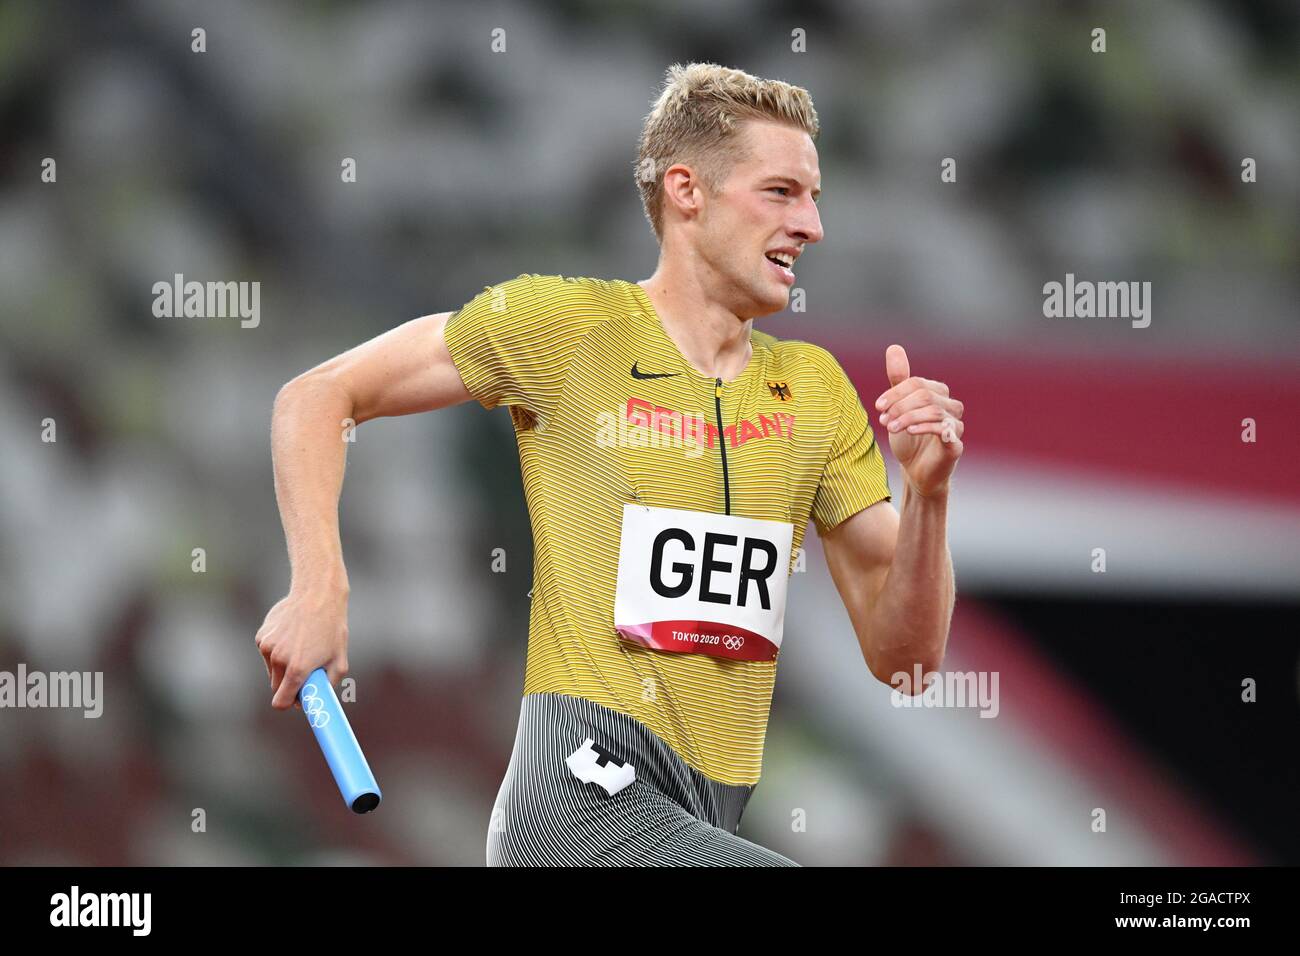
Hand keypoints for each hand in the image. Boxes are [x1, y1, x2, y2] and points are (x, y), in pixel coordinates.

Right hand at [254, 586, 349, 709]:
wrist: (317, 595)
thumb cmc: (332, 628)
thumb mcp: (340, 660)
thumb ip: (327, 685)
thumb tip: (316, 698)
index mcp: (297, 669)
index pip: (281, 702)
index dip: (289, 703)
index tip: (296, 700)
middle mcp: (278, 660)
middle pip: (276, 687)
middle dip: (288, 685)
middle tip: (305, 672)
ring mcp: (267, 647)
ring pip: (272, 669)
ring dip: (283, 666)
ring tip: (302, 646)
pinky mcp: (261, 636)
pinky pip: (267, 653)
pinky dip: (277, 650)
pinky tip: (292, 635)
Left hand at [874, 344, 963, 497]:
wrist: (916, 471)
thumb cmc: (909, 438)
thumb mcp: (899, 407)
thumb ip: (899, 380)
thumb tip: (894, 347)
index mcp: (938, 393)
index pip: (916, 384)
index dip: (895, 393)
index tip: (878, 407)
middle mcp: (951, 406)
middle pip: (925, 395)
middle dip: (900, 406)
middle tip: (883, 420)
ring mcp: (956, 425)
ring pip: (933, 411)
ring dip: (908, 418)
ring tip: (891, 427)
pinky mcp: (956, 445)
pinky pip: (944, 431)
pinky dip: (925, 428)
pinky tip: (909, 431)